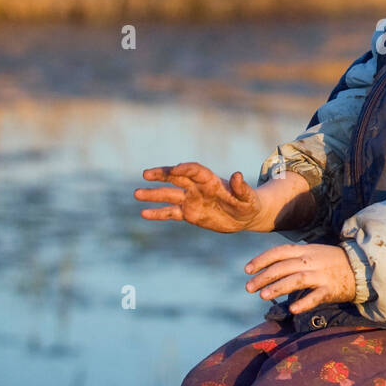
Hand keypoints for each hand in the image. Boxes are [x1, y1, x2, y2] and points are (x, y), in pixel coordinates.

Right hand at [134, 163, 266, 232]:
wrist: (245, 217)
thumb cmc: (249, 204)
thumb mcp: (248, 197)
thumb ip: (241, 187)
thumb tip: (237, 175)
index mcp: (211, 181)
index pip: (195, 171)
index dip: (186, 168)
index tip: (175, 169)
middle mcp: (198, 188)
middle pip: (176, 178)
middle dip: (162, 175)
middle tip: (146, 174)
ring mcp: (191, 200)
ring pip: (169, 195)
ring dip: (153, 194)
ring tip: (137, 193)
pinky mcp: (189, 214)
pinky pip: (171, 213)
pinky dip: (158, 213)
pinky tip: (144, 213)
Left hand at [244, 244, 356, 313]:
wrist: (361, 268)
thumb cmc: (332, 262)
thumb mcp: (313, 252)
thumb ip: (294, 258)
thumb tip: (270, 267)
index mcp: (305, 250)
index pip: (279, 252)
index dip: (261, 260)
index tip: (247, 270)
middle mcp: (312, 260)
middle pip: (283, 267)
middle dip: (263, 277)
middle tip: (248, 288)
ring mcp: (321, 275)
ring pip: (296, 279)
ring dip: (278, 287)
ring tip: (262, 296)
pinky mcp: (331, 289)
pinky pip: (316, 296)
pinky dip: (304, 302)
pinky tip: (292, 309)